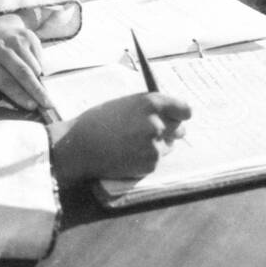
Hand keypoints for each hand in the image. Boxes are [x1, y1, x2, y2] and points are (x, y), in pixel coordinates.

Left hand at [0, 14, 48, 111]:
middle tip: (48, 105)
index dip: (19, 94)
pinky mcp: (29, 37)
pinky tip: (37, 75)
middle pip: (23, 73)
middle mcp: (2, 48)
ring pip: (34, 66)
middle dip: (36, 90)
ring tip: (43, 94)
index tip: (31, 106)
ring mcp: (17, 40)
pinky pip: (39, 58)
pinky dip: (40, 70)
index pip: (5, 81)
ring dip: (40, 82)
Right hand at [45, 92, 191, 184]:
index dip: (181, 114)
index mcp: (152, 103)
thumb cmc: (98, 121)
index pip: (184, 109)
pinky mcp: (150, 163)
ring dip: (157, 145)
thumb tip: (169, 114)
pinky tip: (128, 155)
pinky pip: (156, 160)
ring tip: (132, 144)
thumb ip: (149, 107)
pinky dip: (146, 159)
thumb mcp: (126, 104)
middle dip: (169, 130)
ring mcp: (154, 145)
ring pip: (168, 146)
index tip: (179, 117)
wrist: (80, 146)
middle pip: (179, 128)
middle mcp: (157, 123)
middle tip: (152, 132)